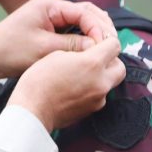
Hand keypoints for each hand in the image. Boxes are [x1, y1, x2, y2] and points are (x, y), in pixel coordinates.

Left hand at [0, 0, 117, 81]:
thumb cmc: (10, 51)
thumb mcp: (44, 49)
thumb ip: (74, 45)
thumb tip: (99, 47)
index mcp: (49, 4)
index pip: (85, 12)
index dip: (99, 28)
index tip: (107, 45)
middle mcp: (52, 6)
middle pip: (87, 13)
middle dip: (100, 28)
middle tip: (112, 47)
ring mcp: (50, 16)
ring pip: (81, 21)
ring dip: (94, 34)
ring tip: (105, 50)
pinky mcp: (49, 27)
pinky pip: (72, 30)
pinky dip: (84, 38)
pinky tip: (92, 51)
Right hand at [8, 36, 124, 131]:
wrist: (32, 110)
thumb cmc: (38, 81)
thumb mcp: (56, 54)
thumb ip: (78, 51)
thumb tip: (87, 53)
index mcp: (92, 63)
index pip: (114, 45)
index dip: (106, 41)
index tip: (97, 42)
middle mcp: (101, 82)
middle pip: (120, 67)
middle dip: (110, 61)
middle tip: (94, 59)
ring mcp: (98, 98)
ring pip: (110, 83)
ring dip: (101, 77)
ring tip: (81, 75)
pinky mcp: (91, 110)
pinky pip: (99, 96)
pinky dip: (92, 90)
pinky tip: (75, 88)